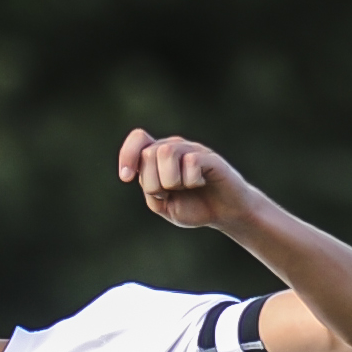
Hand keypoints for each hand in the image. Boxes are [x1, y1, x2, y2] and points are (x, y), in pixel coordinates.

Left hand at [117, 128, 259, 229]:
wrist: (225, 213)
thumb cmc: (193, 207)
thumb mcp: (162, 204)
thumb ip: (149, 188)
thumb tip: (143, 171)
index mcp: (159, 157)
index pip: (138, 138)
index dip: (127, 155)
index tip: (126, 178)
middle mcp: (175, 147)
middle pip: (148, 153)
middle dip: (153, 182)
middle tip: (169, 192)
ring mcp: (193, 149)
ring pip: (166, 152)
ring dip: (170, 180)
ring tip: (185, 187)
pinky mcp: (210, 157)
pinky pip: (190, 161)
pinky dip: (191, 181)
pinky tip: (201, 183)